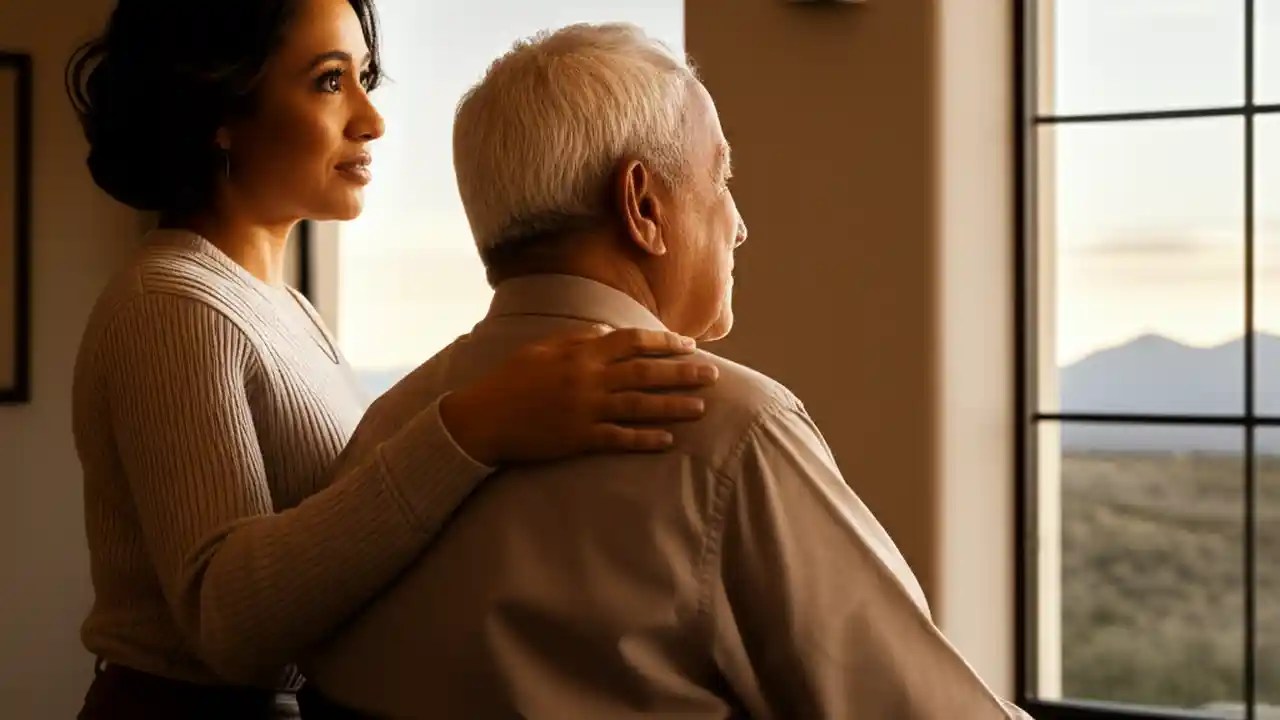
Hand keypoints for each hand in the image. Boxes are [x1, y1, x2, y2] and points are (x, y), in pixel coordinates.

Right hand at [440, 326, 719, 464]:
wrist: (482, 418)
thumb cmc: (510, 380)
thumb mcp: (543, 349)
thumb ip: (578, 339)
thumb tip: (609, 332)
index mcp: (580, 353)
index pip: (632, 341)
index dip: (663, 341)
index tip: (688, 343)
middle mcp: (588, 378)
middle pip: (646, 372)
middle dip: (682, 372)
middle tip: (712, 373)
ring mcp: (585, 409)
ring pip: (640, 405)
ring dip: (673, 406)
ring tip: (701, 407)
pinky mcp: (579, 438)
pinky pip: (620, 438)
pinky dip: (645, 439)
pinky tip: (668, 440)